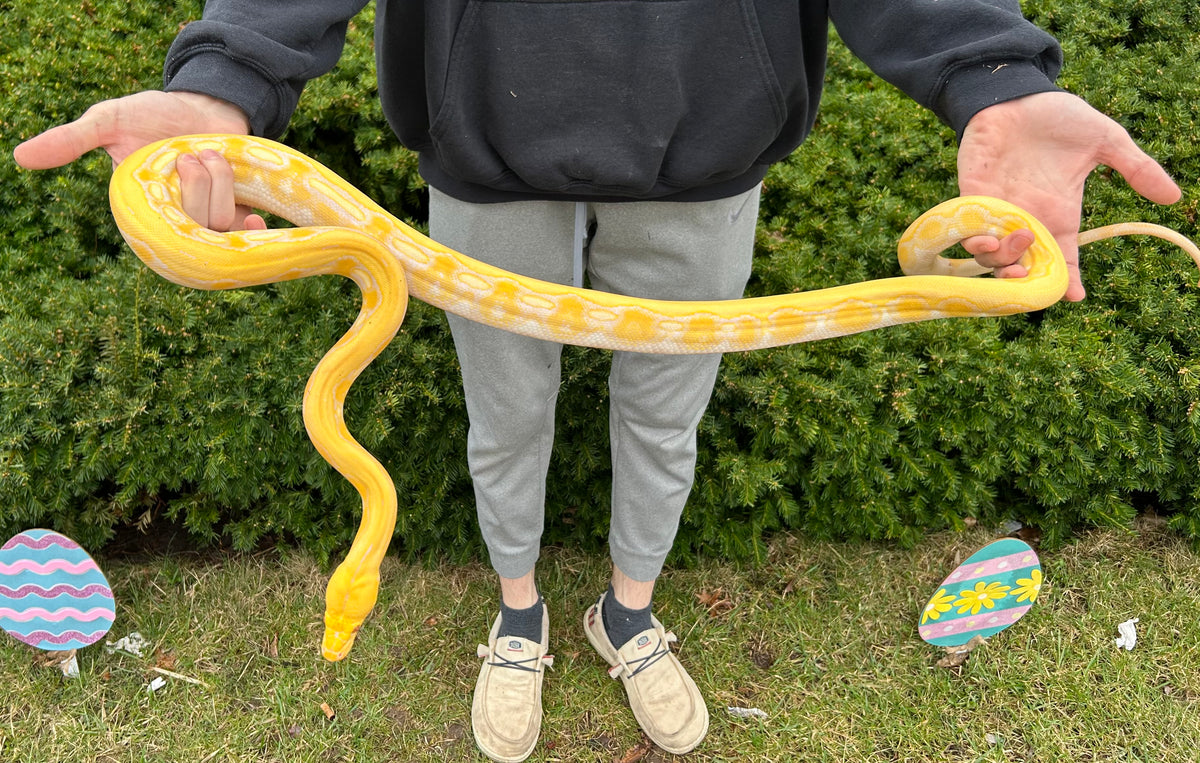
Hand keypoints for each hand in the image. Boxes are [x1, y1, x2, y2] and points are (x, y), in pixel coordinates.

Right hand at [13, 90, 263, 230]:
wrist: (204, 106)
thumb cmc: (154, 115)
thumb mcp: (109, 122)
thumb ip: (71, 141)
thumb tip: (19, 157)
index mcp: (140, 209)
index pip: (151, 234)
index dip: (171, 203)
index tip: (175, 164)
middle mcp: (173, 222)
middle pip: (191, 226)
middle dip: (197, 182)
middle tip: (189, 153)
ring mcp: (205, 222)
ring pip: (218, 223)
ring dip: (220, 182)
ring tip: (210, 154)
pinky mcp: (235, 218)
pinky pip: (244, 240)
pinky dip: (251, 232)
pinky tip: (255, 219)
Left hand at [956, 91, 1180, 300]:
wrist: (1017, 93)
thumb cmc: (1059, 118)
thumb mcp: (1105, 140)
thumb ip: (1136, 168)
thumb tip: (1174, 197)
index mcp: (1058, 215)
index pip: (1062, 260)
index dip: (1065, 282)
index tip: (1074, 296)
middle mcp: (1026, 220)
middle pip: (1021, 269)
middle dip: (1024, 281)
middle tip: (1030, 274)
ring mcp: (996, 211)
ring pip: (991, 257)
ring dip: (1001, 259)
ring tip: (1019, 239)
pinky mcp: (970, 196)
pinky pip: (967, 230)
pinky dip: (975, 239)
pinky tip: (986, 237)